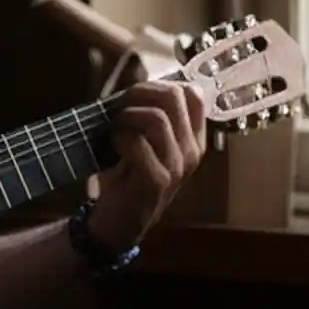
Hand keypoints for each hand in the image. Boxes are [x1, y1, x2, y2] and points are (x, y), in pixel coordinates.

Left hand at [88, 80, 207, 252]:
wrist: (118, 224)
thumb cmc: (129, 178)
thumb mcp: (147, 145)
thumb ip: (150, 118)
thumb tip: (140, 87)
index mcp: (192, 140)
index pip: (194, 95)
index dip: (162, 83)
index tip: (138, 93)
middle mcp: (191, 151)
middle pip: (176, 97)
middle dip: (141, 92)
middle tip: (121, 104)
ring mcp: (177, 167)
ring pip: (157, 118)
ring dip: (127, 115)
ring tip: (116, 126)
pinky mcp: (157, 180)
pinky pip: (139, 143)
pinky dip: (120, 137)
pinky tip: (113, 145)